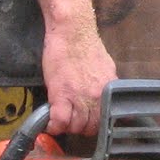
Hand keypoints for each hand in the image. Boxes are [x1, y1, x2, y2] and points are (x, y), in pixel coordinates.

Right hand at [41, 21, 118, 136]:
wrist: (72, 32)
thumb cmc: (85, 46)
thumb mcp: (105, 68)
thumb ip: (105, 85)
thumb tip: (105, 96)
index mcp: (109, 90)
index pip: (107, 119)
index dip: (96, 123)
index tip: (89, 122)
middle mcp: (97, 97)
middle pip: (91, 127)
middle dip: (82, 127)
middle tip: (73, 120)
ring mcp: (80, 98)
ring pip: (75, 127)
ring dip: (67, 126)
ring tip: (61, 119)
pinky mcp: (61, 95)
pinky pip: (60, 122)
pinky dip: (54, 126)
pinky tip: (51, 123)